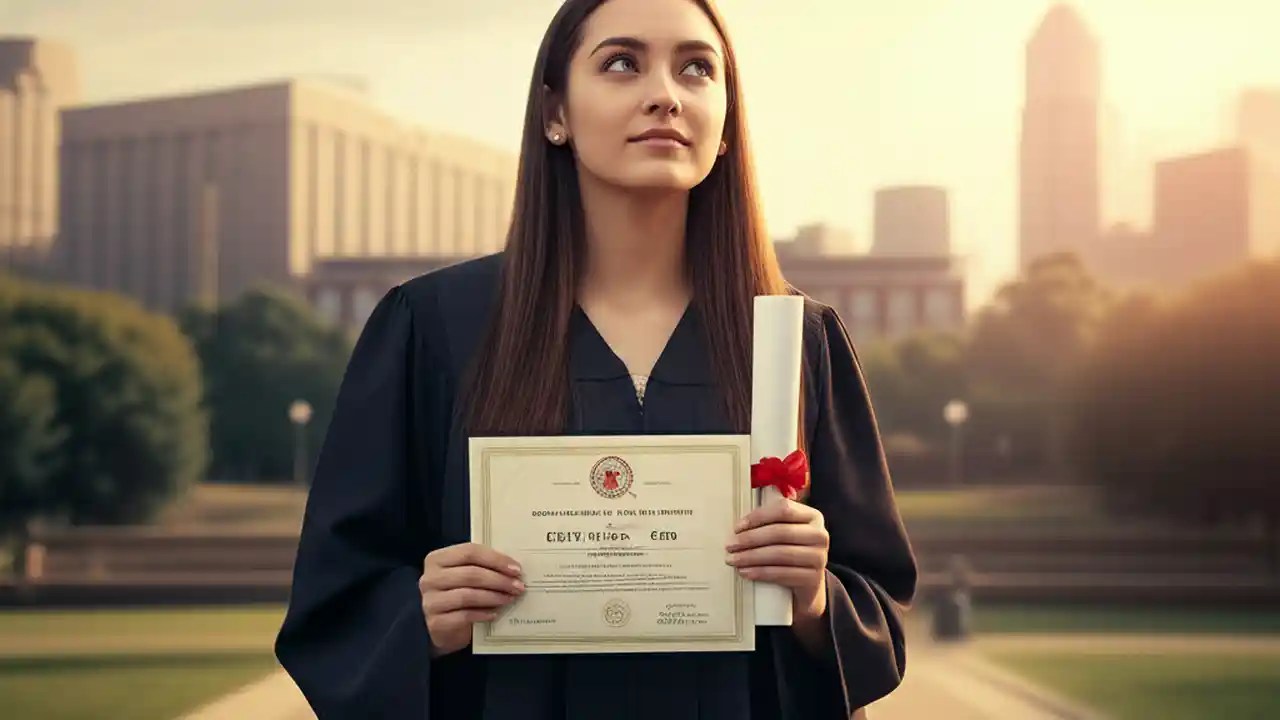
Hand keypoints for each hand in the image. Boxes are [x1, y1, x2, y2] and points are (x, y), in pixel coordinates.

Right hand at [419, 543, 524, 657]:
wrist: (440, 627)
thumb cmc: (457, 594)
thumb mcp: (465, 576)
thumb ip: (482, 567)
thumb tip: (513, 568)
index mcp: (437, 559)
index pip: (469, 552)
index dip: (495, 559)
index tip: (516, 569)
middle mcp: (430, 578)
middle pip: (470, 573)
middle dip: (498, 579)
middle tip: (518, 586)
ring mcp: (430, 601)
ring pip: (468, 595)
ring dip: (493, 596)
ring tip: (509, 598)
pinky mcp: (436, 622)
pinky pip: (464, 616)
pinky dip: (483, 614)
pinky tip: (495, 614)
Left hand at [726, 498, 828, 618]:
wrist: (807, 583)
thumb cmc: (789, 550)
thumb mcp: (785, 532)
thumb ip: (769, 521)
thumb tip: (739, 523)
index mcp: (812, 516)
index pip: (783, 509)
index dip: (758, 517)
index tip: (737, 527)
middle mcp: (819, 534)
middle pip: (781, 532)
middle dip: (751, 538)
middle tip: (730, 545)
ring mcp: (819, 557)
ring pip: (781, 554)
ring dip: (752, 557)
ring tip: (734, 560)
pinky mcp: (813, 578)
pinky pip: (783, 574)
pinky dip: (761, 572)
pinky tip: (746, 572)